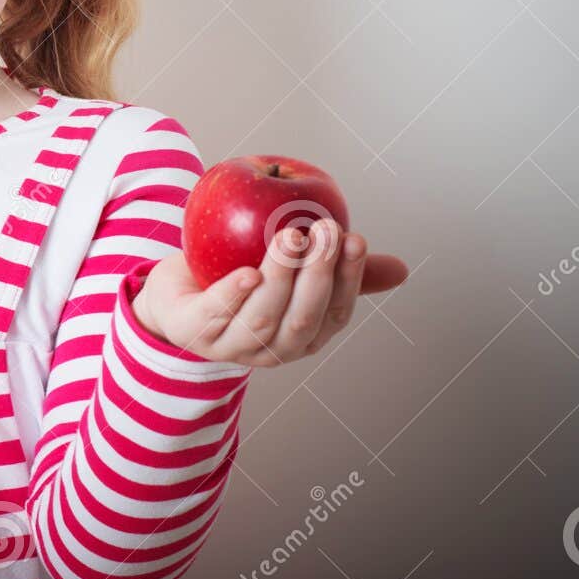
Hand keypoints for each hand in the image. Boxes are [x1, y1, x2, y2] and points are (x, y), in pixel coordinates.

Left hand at [130, 220, 410, 368]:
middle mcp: (273, 349)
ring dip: (281, 276)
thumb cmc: (240, 278)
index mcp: (303, 336)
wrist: (176, 293)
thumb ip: (336, 268)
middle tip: (324, 229)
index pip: (336, 314)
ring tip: (290, 237)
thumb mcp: (291, 271)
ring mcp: (233, 347)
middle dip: (318, 274)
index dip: (349, 278)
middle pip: (303, 318)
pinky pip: (217, 316)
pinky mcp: (195, 334)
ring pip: (262, 317)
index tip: (354, 237)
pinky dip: (234, 295)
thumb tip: (402, 268)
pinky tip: (249, 272)